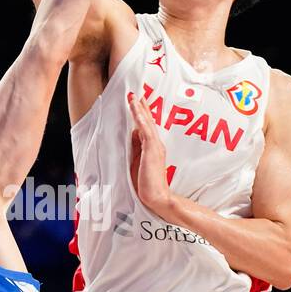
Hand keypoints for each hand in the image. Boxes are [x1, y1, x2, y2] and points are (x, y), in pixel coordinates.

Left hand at [128, 93, 175, 220]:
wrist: (157, 198)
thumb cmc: (146, 185)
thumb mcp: (138, 164)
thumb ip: (137, 149)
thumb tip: (133, 134)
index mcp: (153, 149)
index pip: (146, 129)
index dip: (142, 116)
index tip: (138, 103)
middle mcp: (156, 145)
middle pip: (148, 122)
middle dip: (142, 107)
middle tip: (137, 93)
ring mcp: (155, 147)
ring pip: (147, 123)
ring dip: (140, 109)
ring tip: (134, 96)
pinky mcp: (152, 150)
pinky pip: (145, 130)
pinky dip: (140, 118)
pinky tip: (136, 109)